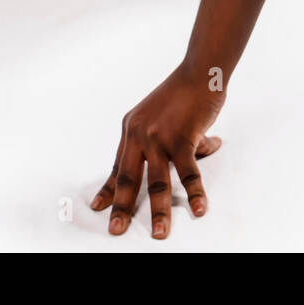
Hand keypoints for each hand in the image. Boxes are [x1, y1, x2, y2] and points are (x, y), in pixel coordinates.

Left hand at [89, 63, 225, 238]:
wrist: (200, 71)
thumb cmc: (186, 91)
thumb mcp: (170, 117)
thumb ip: (179, 139)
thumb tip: (204, 150)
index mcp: (132, 128)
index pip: (119, 166)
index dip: (110, 189)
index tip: (99, 207)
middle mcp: (140, 134)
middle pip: (130, 179)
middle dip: (123, 207)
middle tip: (116, 229)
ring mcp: (159, 137)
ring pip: (158, 182)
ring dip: (159, 211)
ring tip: (159, 233)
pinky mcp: (182, 138)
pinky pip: (188, 173)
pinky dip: (194, 193)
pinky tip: (198, 209)